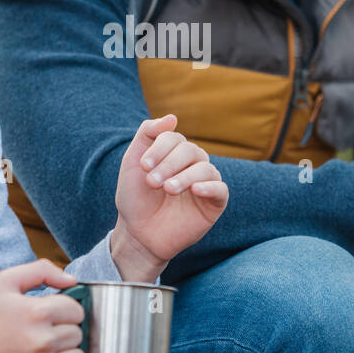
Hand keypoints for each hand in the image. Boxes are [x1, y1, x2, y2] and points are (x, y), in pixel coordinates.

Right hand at [0, 259, 84, 352]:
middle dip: (63, 332)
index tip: (49, 317)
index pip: (77, 311)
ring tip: (40, 351)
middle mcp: (43, 341)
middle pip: (78, 335)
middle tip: (41, 334)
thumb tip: (73, 280)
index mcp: (39, 312)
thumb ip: (42, 270)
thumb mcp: (6, 281)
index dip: (65, 312)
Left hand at [111, 114, 227, 281]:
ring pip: (205, 168)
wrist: (138, 235)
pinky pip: (220, 189)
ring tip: (168, 189)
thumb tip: (172, 117)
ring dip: (185, 176)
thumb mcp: (133, 163)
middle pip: (190, 151)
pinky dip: (209, 186)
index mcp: (174, 153)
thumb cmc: (135, 199)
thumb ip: (148, 134)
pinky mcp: (214, 204)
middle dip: (169, 163)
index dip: (159, 148)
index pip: (174, 138)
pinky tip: (195, 190)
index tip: (143, 166)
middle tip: (152, 182)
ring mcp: (205, 183)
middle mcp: (192, 165)